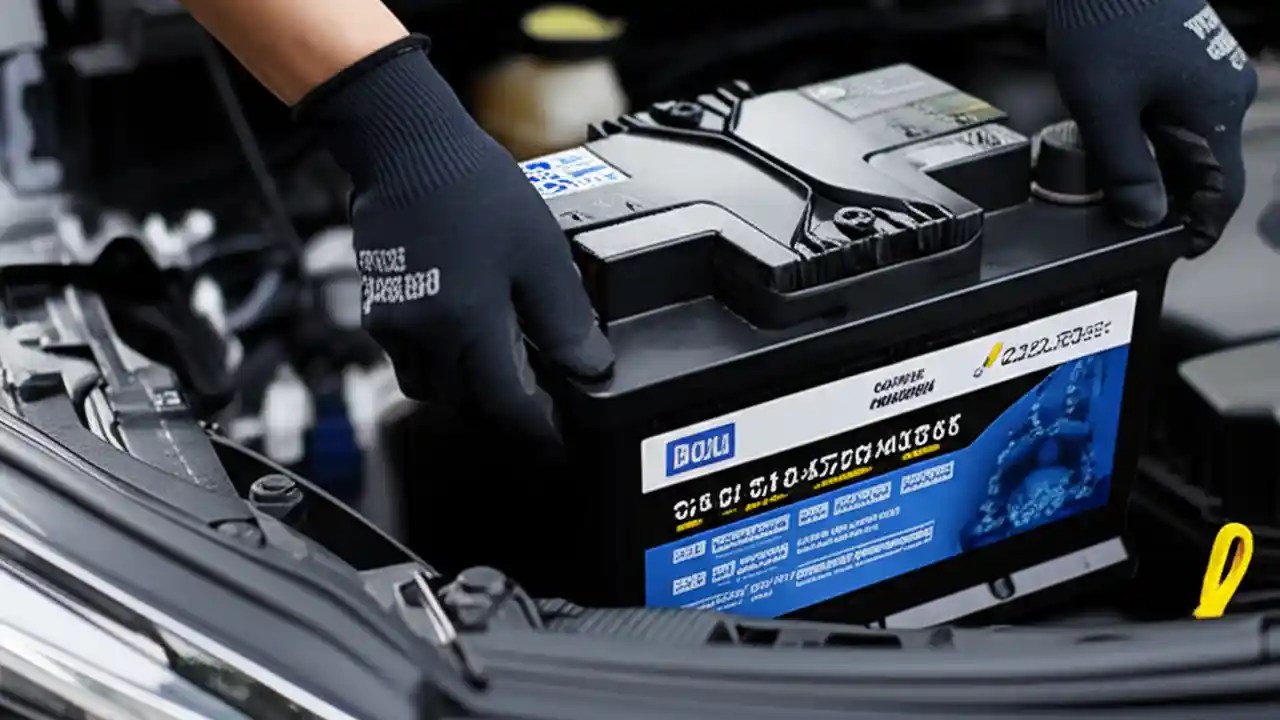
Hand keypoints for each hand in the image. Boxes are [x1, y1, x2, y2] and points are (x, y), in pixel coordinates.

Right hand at [299, 37, 613, 445]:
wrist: (406, 148)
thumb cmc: (473, 189)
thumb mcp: (540, 253)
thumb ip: (565, 319)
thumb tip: (590, 368)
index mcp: (466, 324)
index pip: (506, 407)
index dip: (538, 431)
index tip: (561, 443)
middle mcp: (423, 336)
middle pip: (469, 405)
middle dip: (508, 411)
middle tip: (543, 399)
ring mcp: (394, 327)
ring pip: (435, 390)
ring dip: (472, 393)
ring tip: (507, 368)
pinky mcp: (378, 311)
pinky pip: (412, 363)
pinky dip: (443, 367)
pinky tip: (469, 338)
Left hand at [1047, 0, 1257, 255]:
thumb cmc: (1105, 26)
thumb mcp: (1104, 110)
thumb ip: (1127, 169)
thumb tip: (1145, 218)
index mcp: (1217, 110)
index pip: (1224, 192)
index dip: (1200, 228)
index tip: (1177, 250)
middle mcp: (1229, 93)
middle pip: (1212, 169)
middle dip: (1177, 201)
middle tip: (1137, 223)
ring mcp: (1217, 73)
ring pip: (1199, 142)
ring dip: (1168, 169)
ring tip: (1126, 188)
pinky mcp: (1197, 59)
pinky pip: (1189, 115)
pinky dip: (1165, 140)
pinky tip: (1129, 145)